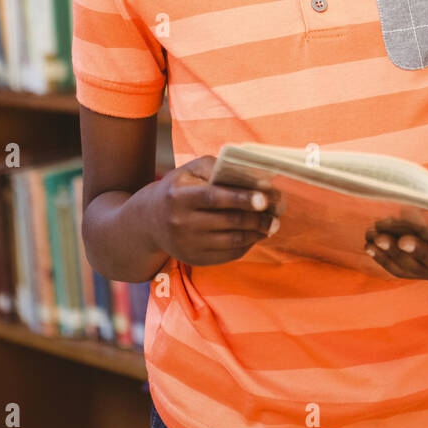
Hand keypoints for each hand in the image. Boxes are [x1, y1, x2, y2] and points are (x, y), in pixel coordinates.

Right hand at [152, 157, 281, 265]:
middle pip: (228, 221)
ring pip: (232, 241)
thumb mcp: (190, 171)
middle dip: (258, 217)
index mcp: (179, 196)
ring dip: (257, 232)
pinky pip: (228, 255)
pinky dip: (247, 244)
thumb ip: (217, 168)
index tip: (265, 199)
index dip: (241, 198)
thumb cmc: (178, 189)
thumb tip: (251, 177)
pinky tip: (256, 234)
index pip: (214, 198)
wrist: (149, 222)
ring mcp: (188, 244)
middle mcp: (181, 222)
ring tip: (272, 224)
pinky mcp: (195, 259)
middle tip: (278, 212)